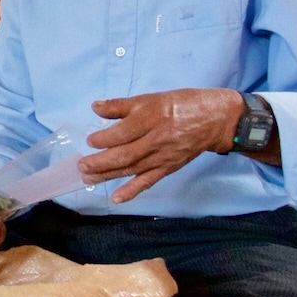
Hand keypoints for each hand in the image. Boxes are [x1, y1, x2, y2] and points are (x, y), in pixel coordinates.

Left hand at [78, 88, 242, 203]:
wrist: (214, 120)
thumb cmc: (181, 104)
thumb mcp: (151, 98)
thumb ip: (122, 105)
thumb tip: (96, 107)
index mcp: (151, 117)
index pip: (123, 132)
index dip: (104, 138)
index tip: (90, 141)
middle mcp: (156, 139)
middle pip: (125, 154)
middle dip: (100, 162)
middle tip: (81, 165)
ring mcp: (162, 156)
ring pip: (132, 168)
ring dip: (108, 175)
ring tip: (88, 179)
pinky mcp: (168, 167)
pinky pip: (149, 181)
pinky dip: (132, 191)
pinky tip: (117, 198)